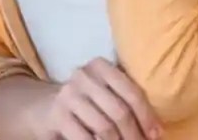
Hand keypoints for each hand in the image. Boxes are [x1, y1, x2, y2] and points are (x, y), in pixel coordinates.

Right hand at [32, 58, 161, 139]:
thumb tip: (155, 131)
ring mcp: (68, 96)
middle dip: (135, 136)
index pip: (131, 92)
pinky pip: (86, 139)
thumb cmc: (83, 103)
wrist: (41, 108)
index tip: (156, 136)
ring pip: (105, 128)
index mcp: (100, 66)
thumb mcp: (102, 92)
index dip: (147, 117)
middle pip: (120, 112)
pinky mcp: (57, 116)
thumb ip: (124, 100)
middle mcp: (83, 76)